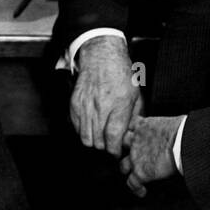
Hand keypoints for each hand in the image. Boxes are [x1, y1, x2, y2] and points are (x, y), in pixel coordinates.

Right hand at [71, 35, 142, 156]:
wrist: (101, 57)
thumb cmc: (120, 74)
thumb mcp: (135, 95)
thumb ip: (134, 117)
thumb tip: (131, 135)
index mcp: (119, 105)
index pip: (113, 138)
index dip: (114, 151)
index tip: (117, 152)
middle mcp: (101, 107)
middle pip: (98, 142)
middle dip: (105, 147)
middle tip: (110, 144)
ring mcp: (85, 106)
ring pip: (85, 138)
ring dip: (94, 141)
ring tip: (101, 136)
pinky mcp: (74, 104)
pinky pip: (76, 127)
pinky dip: (83, 131)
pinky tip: (91, 126)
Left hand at [120, 115, 180, 196]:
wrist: (182, 141)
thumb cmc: (182, 130)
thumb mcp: (170, 122)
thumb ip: (163, 127)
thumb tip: (174, 129)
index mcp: (143, 125)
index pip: (130, 126)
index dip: (133, 132)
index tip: (136, 136)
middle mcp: (135, 140)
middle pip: (122, 146)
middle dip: (126, 151)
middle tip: (132, 156)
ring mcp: (135, 157)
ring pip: (123, 166)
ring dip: (128, 171)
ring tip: (134, 175)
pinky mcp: (140, 172)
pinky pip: (132, 183)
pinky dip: (136, 189)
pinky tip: (142, 192)